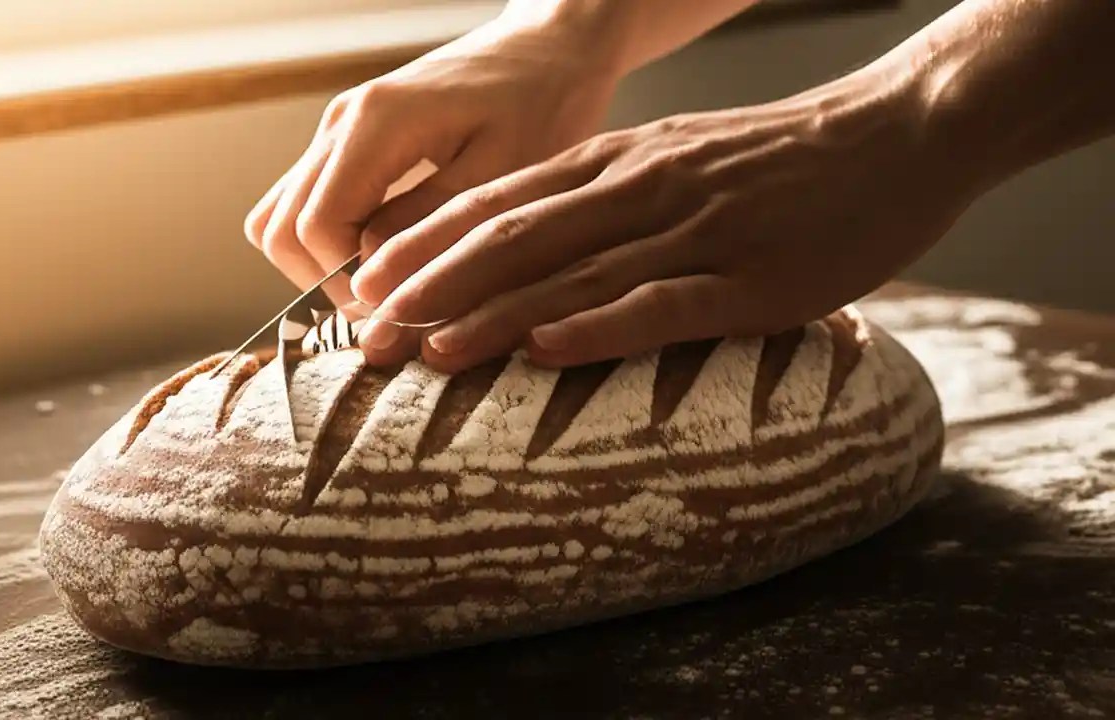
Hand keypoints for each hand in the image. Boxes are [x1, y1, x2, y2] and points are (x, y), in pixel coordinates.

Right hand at [244, 15, 620, 311]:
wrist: (548, 49)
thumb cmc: (540, 103)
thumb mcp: (501, 172)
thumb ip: (428, 224)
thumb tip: (369, 277)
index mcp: (375, 125)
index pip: (316, 227)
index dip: (344, 285)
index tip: (393, 310)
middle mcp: (341, 123)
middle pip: (280, 228)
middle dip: (324, 283)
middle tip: (386, 310)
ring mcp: (338, 130)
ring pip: (280, 217)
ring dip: (318, 265)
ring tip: (383, 288)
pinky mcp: (349, 140)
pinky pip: (307, 202)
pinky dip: (328, 241)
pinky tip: (382, 259)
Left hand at [351, 65, 983, 371]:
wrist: (899, 133)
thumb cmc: (783, 159)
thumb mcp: (680, 157)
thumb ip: (612, 193)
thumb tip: (544, 247)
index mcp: (618, 162)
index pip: (499, 202)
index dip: (426, 246)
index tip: (365, 286)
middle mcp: (640, 189)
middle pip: (514, 239)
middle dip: (431, 289)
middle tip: (365, 336)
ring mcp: (693, 232)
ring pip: (571, 273)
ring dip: (490, 314)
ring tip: (423, 352)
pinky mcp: (750, 279)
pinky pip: (660, 304)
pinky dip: (595, 328)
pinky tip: (541, 352)